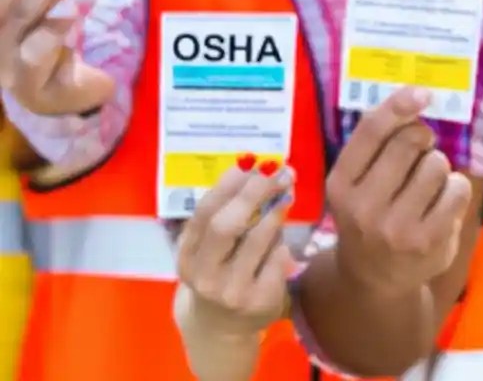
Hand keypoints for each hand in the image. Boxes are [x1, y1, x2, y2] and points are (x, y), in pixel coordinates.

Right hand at [0, 0, 114, 115]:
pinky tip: (79, 33)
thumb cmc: (48, 50)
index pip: (0, 4)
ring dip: (54, 24)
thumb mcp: (44, 19)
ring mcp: (24, 79)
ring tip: (72, 3)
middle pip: (18, 20)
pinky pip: (61, 71)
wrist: (64, 98)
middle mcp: (2, 56)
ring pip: (35, 49)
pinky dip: (68, 50)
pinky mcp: (52, 94)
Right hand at [174, 161, 295, 339]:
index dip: (228, 184)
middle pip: (226, 226)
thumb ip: (225, 217)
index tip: (251, 160)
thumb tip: (257, 171)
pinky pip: (277, 260)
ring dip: (275, 211)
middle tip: (276, 170)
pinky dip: (282, 242)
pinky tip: (284, 235)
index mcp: (188, 255)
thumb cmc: (218, 275)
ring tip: (287, 191)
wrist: (221, 329)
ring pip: (256, 241)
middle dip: (253, 193)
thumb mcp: (209, 251)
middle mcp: (205, 274)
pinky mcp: (259, 301)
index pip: (204, 213)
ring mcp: (232, 290)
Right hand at [325, 87, 471, 297]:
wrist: (373, 278)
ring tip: (426, 188)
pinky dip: (456, 189)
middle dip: (422, 141)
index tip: (422, 93)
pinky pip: (458, 189)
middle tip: (418, 157)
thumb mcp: (356, 184)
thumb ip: (376, 145)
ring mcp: (397, 227)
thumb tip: (414, 100)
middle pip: (411, 141)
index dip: (399, 105)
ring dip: (439, 168)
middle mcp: (364, 206)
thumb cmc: (369, 216)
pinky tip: (442, 204)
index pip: (371, 132)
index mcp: (341, 184)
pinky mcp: (429, 241)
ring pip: (438, 164)